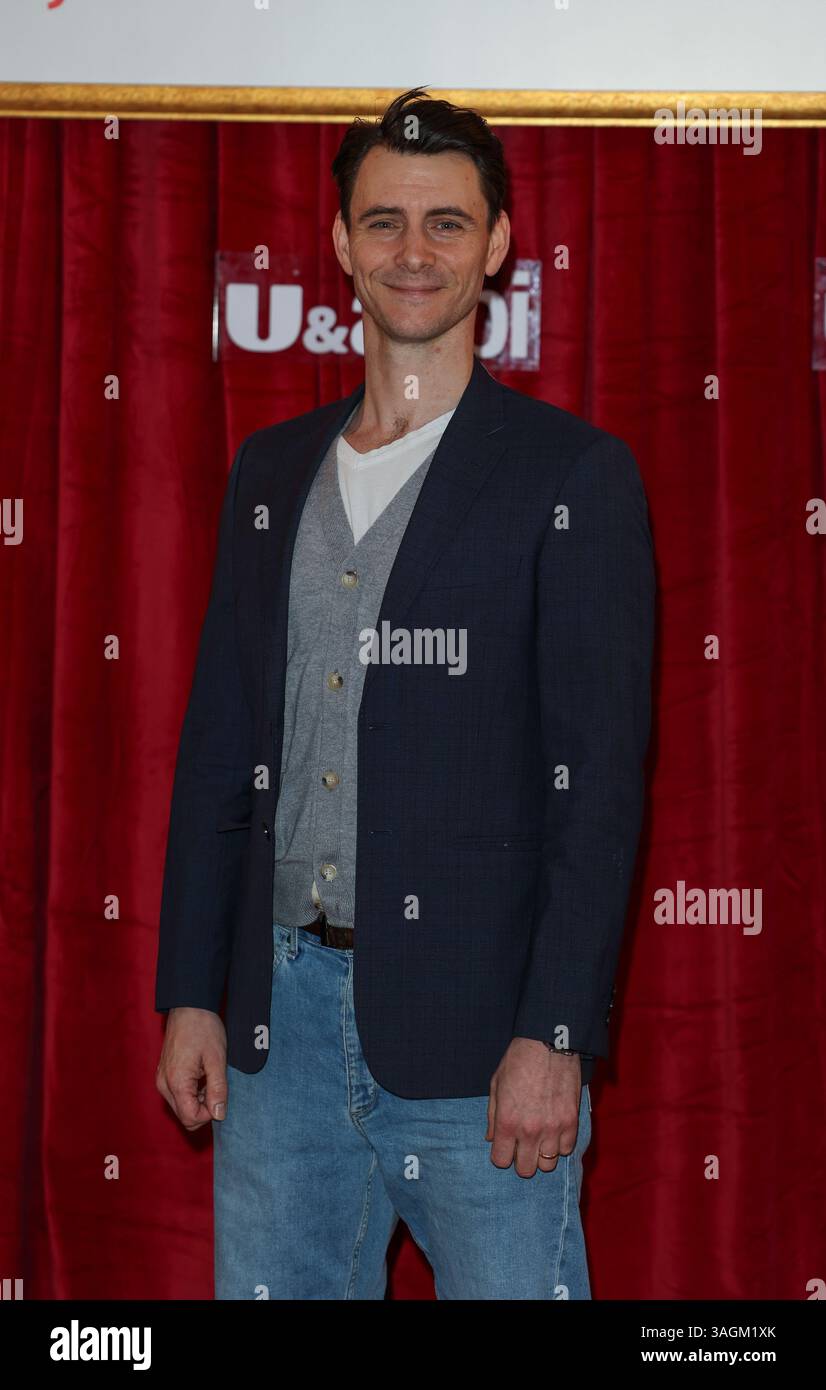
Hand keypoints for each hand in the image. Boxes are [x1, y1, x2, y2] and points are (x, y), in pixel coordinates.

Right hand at [156, 1007, 227, 1131]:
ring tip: (208, 1077)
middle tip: (216, 1085)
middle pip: (184, 1116)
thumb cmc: (204, 1029)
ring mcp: (162, 1080)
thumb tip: (219, 1115)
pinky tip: (201, 1075)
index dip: (210, 1114)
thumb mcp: (217, 1059)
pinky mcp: (163, 1075)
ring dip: (198, 1100)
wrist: (189, 1007)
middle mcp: (164, 1085)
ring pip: (181, 1107)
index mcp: (176, 1082)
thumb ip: (218, 1089)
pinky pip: (178, 1095)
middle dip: (204, 1108)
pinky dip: (191, 1092)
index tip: (220, 1096)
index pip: (190, 1118)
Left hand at [486, 1038, 580, 1176]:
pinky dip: (560, 1144)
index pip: (501, 1161)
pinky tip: (554, 1131)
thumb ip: (492, 1115)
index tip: (505, 1146)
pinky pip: (566, 1149)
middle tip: (523, 1145)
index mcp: (507, 1122)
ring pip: (548, 1165)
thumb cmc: (518, 1061)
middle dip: (522, 1160)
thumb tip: (491, 1138)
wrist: (547, 1043)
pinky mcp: (571, 1121)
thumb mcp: (496, 1085)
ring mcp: (553, 1128)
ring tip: (540, 1139)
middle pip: (526, 1170)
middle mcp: (530, 1130)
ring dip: (542, 1154)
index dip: (502, 1155)